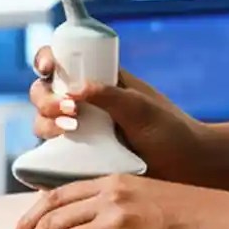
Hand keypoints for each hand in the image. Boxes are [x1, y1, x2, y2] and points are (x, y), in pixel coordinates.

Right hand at [29, 47, 208, 180]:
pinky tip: (51, 155)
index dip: (46, 60)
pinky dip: (43, 154)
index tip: (48, 68)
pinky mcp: (78, 158)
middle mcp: (85, 102)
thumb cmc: (169, 130)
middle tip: (69, 111)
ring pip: (43, 123)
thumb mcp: (141, 108)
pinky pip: (49, 154)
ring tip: (70, 131)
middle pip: (44, 93)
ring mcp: (80, 131)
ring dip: (46, 124)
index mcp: (100, 80)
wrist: (184, 167)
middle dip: (46, 100)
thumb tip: (74, 89)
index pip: (64, 62)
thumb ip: (111, 96)